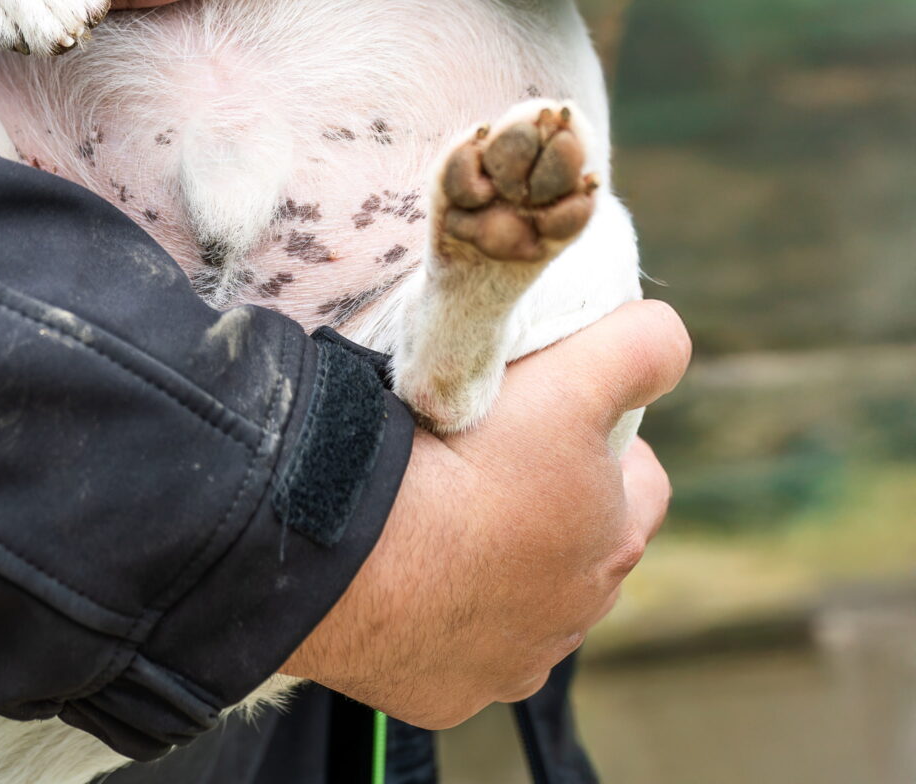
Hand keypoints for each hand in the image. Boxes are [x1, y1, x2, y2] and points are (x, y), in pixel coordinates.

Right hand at [283, 300, 688, 727]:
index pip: (645, 485)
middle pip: (581, 550)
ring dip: (492, 564)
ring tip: (438, 510)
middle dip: (551, 507)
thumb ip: (637, 348)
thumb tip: (669, 334)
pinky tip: (398, 568)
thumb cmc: (467, 464)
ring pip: (516, 606)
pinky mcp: (440, 692)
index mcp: (611, 542)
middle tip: (493, 455)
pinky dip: (432, 612)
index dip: (616, 443)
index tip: (571, 413)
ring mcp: (505, 663)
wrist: (357, 549)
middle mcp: (571, 618)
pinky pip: (445, 647)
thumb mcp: (569, 381)